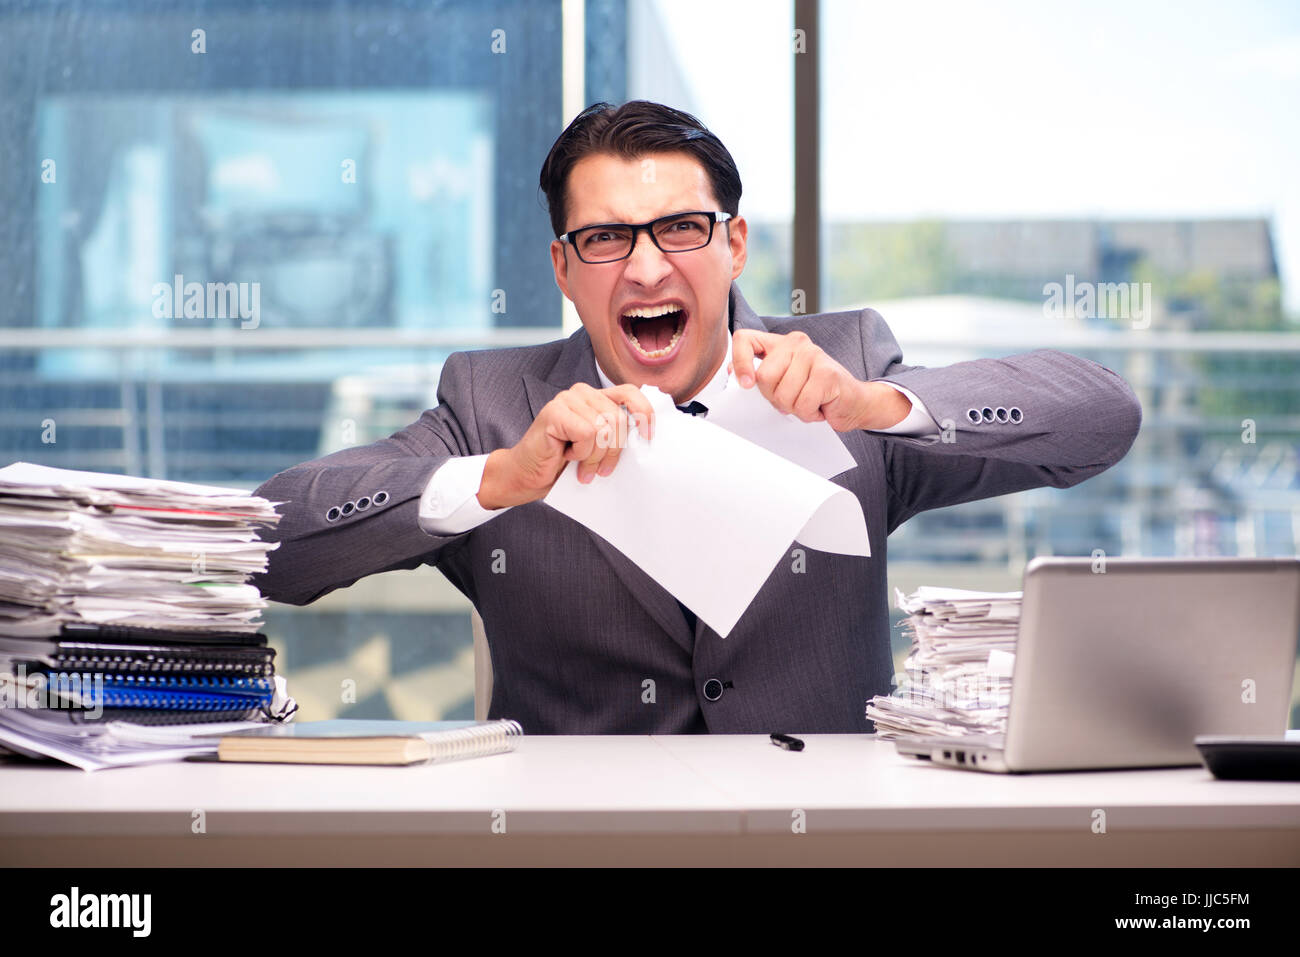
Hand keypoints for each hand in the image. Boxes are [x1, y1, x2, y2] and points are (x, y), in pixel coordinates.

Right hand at [478, 383, 655, 508]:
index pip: (630, 393)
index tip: (647, 438)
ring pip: (604, 428)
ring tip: (580, 464)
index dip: (644, 414)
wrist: (526, 476)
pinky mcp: (555, 412)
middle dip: (613, 451)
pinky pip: (587, 433)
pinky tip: (566, 455)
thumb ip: (616, 435)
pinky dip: (580, 452)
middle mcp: (582, 393)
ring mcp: (566, 400)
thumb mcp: (599, 448)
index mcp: (595, 398)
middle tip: (599, 470)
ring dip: (594, 456)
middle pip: (619, 418)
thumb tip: (646, 436)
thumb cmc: (563, 465)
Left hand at [730, 329, 910, 431]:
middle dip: (776, 398)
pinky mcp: (827, 373)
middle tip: (793, 398)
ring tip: (809, 402)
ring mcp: (813, 355)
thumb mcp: (783, 383)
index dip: (740, 362)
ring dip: (795, 409)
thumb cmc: (816, 394)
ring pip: (783, 395)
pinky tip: (820, 406)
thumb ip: (761, 376)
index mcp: (781, 343)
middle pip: (764, 377)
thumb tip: (734, 375)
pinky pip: (802, 404)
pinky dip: (809, 414)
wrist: (854, 402)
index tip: (745, 384)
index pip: (745, 339)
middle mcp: (796, 343)